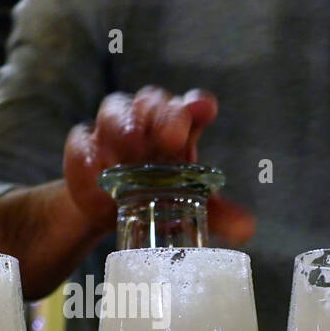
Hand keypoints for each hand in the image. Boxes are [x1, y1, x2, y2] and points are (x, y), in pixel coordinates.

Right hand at [63, 86, 217, 235]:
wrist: (108, 210)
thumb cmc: (158, 196)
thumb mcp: (190, 207)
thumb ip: (218, 214)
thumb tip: (247, 228)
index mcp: (180, 129)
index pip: (190, 106)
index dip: (196, 103)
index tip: (203, 108)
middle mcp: (147, 120)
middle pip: (153, 102)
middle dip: (163, 114)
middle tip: (172, 135)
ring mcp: (111, 129)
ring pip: (115, 110)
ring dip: (124, 126)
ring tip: (133, 148)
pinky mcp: (82, 145)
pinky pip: (82, 140)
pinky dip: (89, 151)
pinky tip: (99, 167)